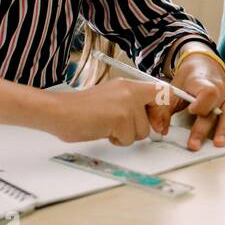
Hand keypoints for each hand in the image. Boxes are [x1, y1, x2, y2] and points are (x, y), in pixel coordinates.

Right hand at [47, 78, 162, 144]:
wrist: (60, 112)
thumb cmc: (81, 110)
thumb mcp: (112, 100)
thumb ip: (131, 105)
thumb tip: (152, 120)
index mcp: (128, 84)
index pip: (162, 91)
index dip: (164, 108)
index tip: (160, 122)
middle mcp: (130, 90)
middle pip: (158, 112)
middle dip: (148, 125)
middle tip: (132, 129)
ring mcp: (127, 104)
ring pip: (143, 131)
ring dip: (128, 135)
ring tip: (109, 128)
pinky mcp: (121, 118)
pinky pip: (129, 139)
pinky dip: (117, 140)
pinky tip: (104, 131)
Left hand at [149, 47, 224, 149]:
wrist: (204, 65)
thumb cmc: (190, 78)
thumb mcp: (175, 88)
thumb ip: (167, 108)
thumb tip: (161, 129)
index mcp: (203, 83)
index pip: (207, 93)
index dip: (201, 103)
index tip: (192, 111)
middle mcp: (220, 90)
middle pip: (214, 110)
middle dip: (204, 129)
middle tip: (194, 144)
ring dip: (224, 130)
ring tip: (218, 144)